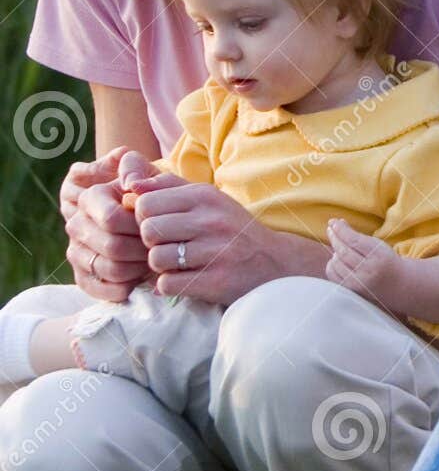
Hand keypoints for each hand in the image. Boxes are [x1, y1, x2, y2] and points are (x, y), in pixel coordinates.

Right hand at [61, 147, 154, 300]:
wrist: (151, 219)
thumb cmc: (153, 195)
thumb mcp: (149, 174)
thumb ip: (137, 168)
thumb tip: (131, 181)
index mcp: (90, 198)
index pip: (112, 218)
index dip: (138, 226)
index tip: (157, 225)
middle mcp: (76, 224)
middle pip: (112, 246)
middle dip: (142, 248)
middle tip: (161, 247)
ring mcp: (76, 251)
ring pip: (109, 268)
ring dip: (137, 267)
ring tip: (154, 260)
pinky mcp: (82, 276)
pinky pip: (100, 289)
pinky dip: (124, 286)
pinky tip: (139, 278)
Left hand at [126, 173, 313, 304]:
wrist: (275, 263)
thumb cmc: (233, 229)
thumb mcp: (209, 199)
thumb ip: (169, 187)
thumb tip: (131, 184)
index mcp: (206, 196)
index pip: (146, 204)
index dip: (146, 218)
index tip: (162, 225)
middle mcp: (211, 221)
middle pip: (148, 231)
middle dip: (153, 242)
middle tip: (172, 246)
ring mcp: (215, 252)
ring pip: (156, 259)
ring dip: (162, 266)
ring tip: (181, 263)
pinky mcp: (215, 281)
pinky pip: (167, 284)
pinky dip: (171, 285)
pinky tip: (187, 279)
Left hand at [324, 218, 402, 307]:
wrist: (398, 284)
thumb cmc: (385, 260)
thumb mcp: (377, 245)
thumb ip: (357, 235)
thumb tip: (336, 223)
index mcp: (378, 255)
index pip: (353, 240)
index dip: (340, 230)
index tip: (332, 222)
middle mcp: (368, 270)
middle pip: (343, 251)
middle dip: (334, 238)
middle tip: (330, 229)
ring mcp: (359, 282)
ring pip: (336, 263)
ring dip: (335, 251)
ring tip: (340, 247)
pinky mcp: (351, 290)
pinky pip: (333, 274)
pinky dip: (332, 264)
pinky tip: (337, 260)